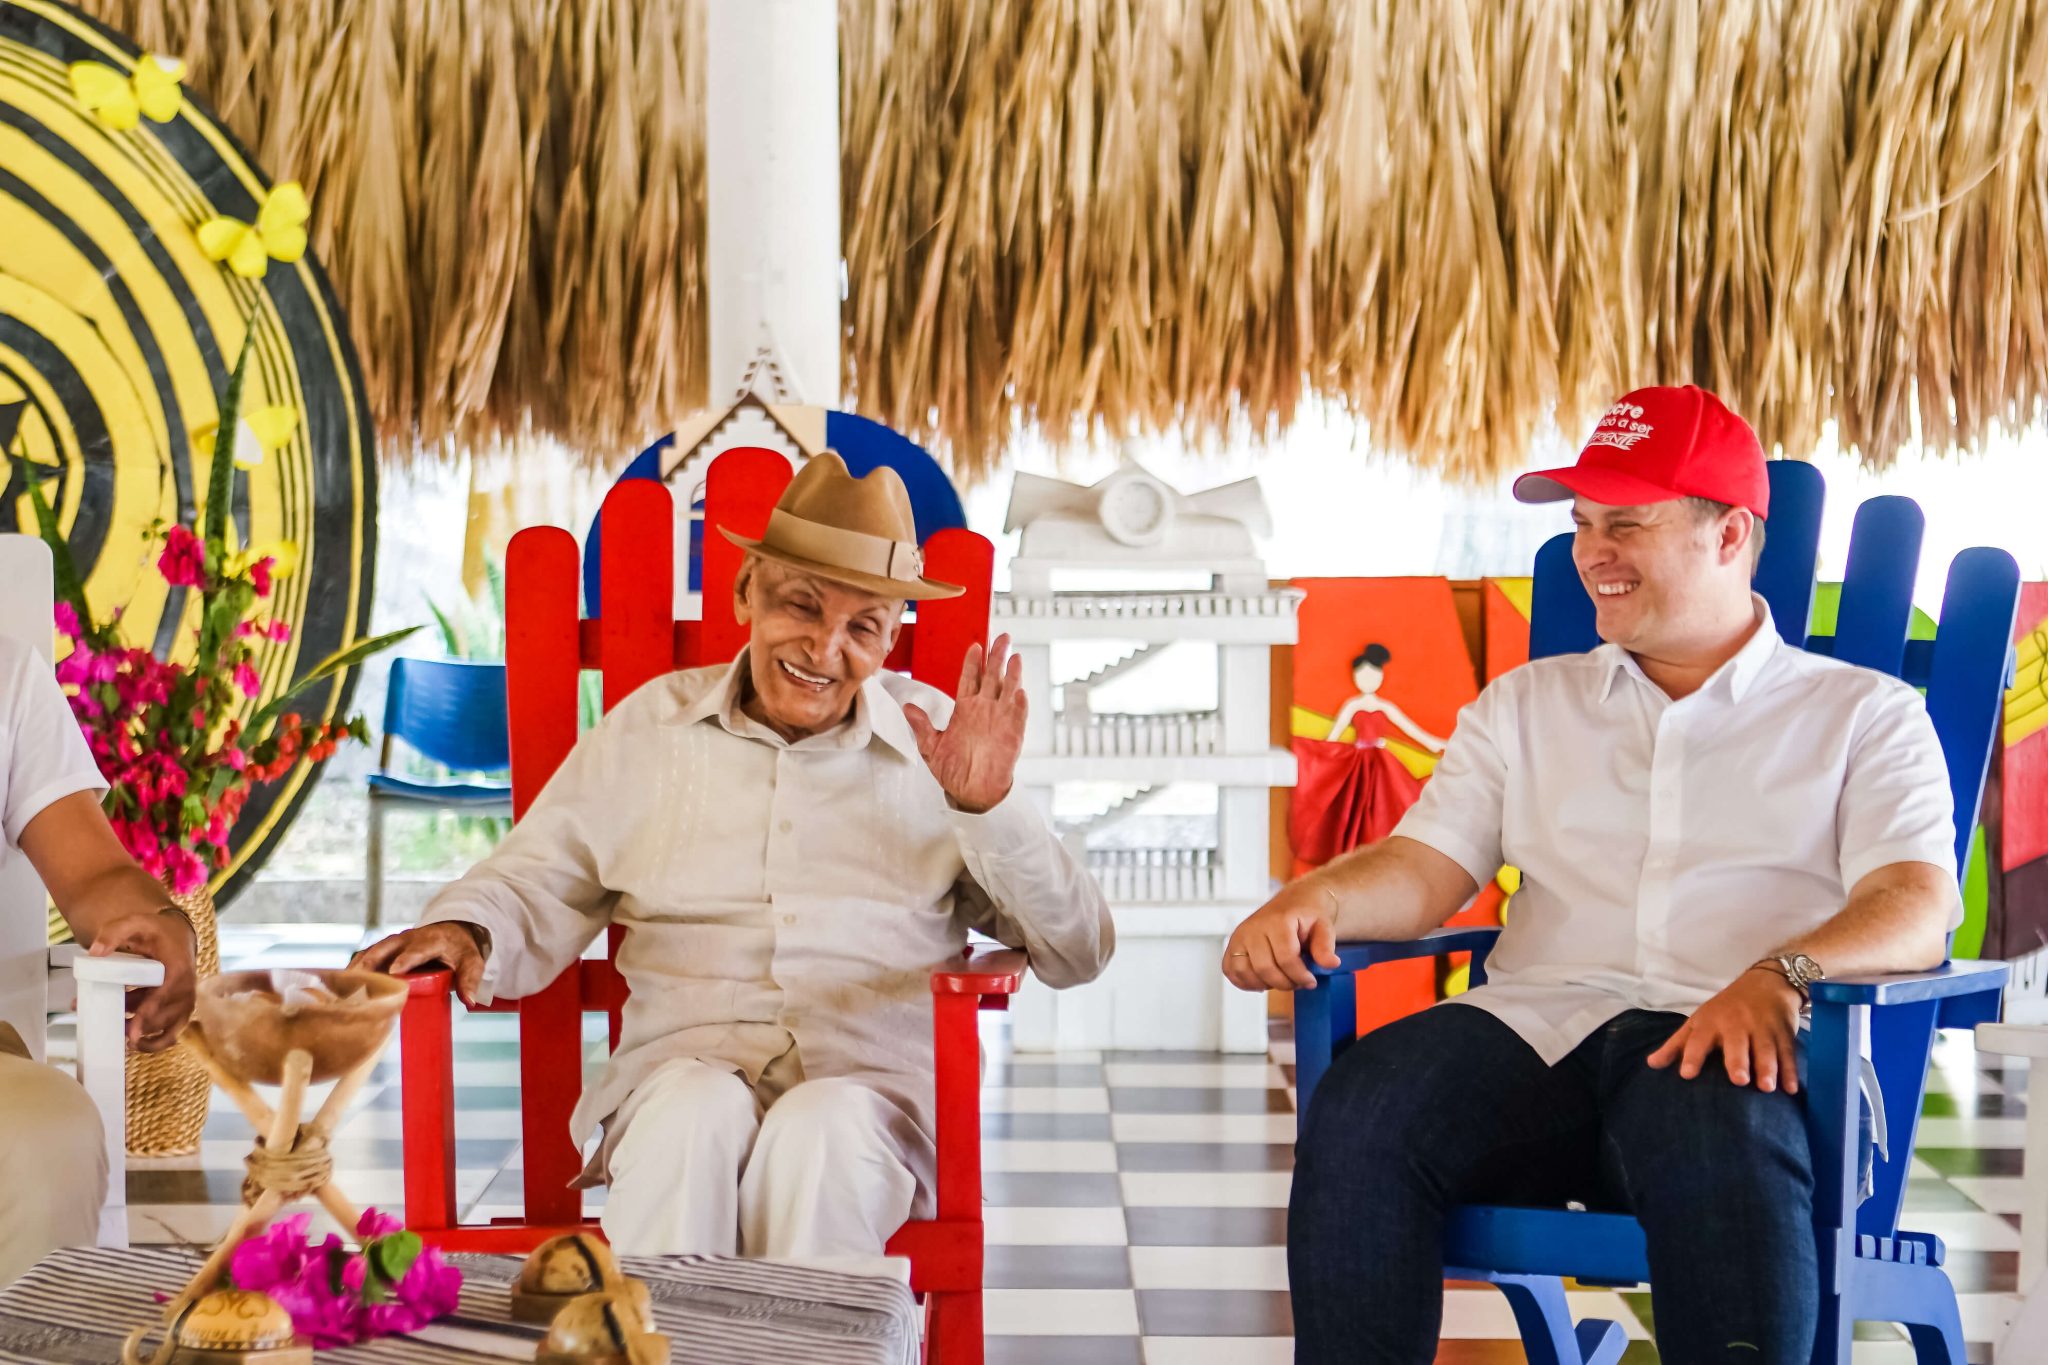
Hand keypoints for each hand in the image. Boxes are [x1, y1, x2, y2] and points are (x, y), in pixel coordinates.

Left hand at [89, 910, 196, 1051]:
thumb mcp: (134, 923)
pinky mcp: (181, 1007)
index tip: (133, 1031)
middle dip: (139, 1027)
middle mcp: (186, 986)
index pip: (165, 995)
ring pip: (167, 1025)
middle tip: (114, 1032)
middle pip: (164, 1015)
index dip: (149, 1014)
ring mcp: (185, 998)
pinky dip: (158, 1041)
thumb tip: (95, 952)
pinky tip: (138, 1045)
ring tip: (120, 1036)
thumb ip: (113, 932)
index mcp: (178, 967)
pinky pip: (174, 1030)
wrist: (176, 934)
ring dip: (143, 1033)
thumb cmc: (156, 931)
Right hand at [350, 922, 488, 1002]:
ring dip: (357, 966)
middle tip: (358, 979)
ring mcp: (394, 942)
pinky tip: (339, 984)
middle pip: (386, 948)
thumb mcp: (472, 962)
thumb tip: (470, 1001)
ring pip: (371, 951)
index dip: (406, 959)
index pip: (417, 949)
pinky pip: (366, 956)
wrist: (452, 932)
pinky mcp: (384, 949)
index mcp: (431, 940)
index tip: (395, 971)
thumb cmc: (460, 951)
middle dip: (372, 962)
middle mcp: (408, 938)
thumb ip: (470, 980)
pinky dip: (354, 968)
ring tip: (341, 984)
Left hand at [902, 634, 1026, 814]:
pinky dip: (1019, 705)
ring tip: (1015, 657)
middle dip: (996, 656)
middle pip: (992, 677)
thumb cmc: (952, 770)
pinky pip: (1017, 717)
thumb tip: (908, 707)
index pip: (970, 678)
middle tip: (1002, 637)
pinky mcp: (1012, 735)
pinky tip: (1020, 692)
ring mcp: (1000, 721)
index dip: (973, 662)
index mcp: (965, 709)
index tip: (975, 646)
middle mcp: (984, 710)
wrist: (969, 792)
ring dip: (1012, 674)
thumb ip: (922, 726)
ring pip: (1008, 691)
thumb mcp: (931, 747)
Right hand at [1222, 879, 1341, 991]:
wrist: (1295, 902)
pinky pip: (1231, 971)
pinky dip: (1245, 981)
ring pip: (1245, 973)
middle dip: (1285, 983)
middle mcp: (1253, 927)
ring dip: (1265, 983)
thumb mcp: (1324, 926)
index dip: (1300, 976)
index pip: (1285, 959)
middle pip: (1265, 969)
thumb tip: (1330, 963)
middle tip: (1297, 982)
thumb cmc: (1308, 915)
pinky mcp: (1232, 945)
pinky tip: (1263, 979)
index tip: (1311, 981)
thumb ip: (1325, 946)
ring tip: (1281, 978)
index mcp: (1277, 921)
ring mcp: (1240, 936)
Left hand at [1647, 968, 1802, 1092]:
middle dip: (1737, 1061)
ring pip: (1765, 1049)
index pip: (1698, 1041)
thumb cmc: (1725, 1008)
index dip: (1692, 1056)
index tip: (1686, 1074)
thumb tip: (1651, 1065)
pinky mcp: (1784, 1033)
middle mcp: (1736, 1024)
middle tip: (1738, 1080)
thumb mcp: (1699, 1021)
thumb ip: (1677, 1045)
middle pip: (1737, 1044)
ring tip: (1766, 1088)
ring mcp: (1762, 1028)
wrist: (1766, 982)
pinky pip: (1788, 1053)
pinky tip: (1790, 1089)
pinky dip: (1791, 1070)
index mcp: (1711, 1023)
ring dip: (1767, 1068)